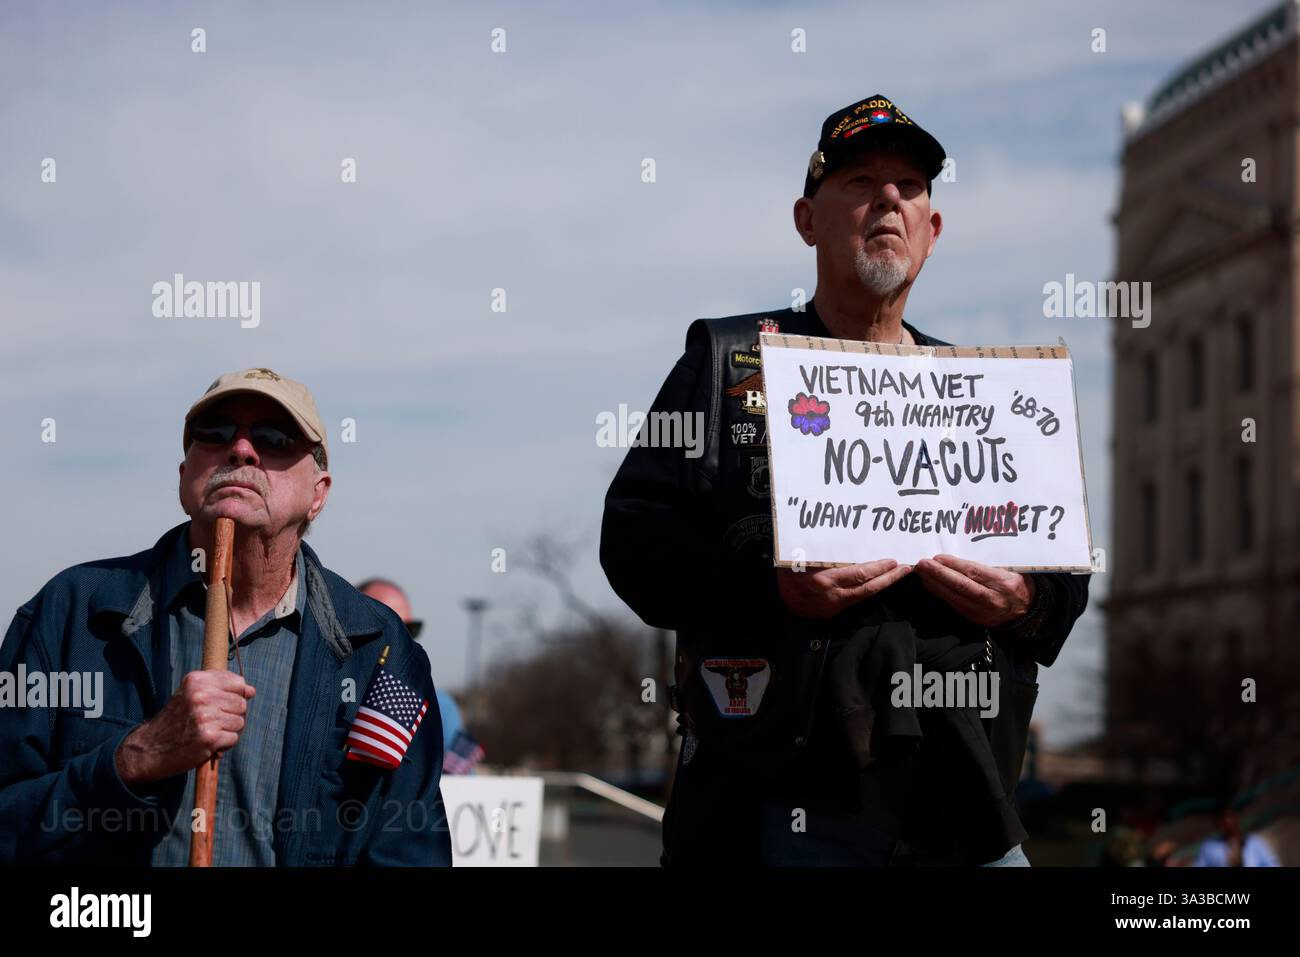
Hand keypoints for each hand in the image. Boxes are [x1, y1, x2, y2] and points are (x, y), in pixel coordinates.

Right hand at [115, 671, 255, 785]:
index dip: (235, 696)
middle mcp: (200, 695)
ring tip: (208, 733)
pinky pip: (234, 738)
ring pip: (240, 722)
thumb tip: (251, 691)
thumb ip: (222, 688)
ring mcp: (205, 716)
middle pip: (241, 703)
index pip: (238, 683)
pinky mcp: (209, 737)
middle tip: (211, 723)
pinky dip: (224, 744)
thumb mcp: (191, 695)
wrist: (149, 749)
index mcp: (196, 680)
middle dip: (231, 716)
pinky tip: (208, 744)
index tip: (220, 705)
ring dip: (228, 731)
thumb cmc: (175, 721)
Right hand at [776, 559, 912, 619]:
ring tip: (895, 575)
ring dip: (881, 586)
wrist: (774, 593)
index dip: (879, 568)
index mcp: (825, 580)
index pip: (860, 574)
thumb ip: (830, 555)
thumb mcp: (806, 554)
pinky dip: (867, 592)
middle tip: (906, 569)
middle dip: (888, 579)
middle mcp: (831, 597)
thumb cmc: (787, 566)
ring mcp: (831, 607)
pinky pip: (853, 601)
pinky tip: (876, 584)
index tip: (894, 561)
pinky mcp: (830, 613)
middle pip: (867, 589)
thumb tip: (857, 546)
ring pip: (863, 597)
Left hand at [913, 554, 1033, 627]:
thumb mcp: (1012, 569)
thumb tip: (962, 552)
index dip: (954, 565)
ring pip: (954, 597)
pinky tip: (930, 585)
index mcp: (1004, 583)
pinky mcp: (976, 619)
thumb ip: (989, 563)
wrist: (1028, 610)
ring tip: (921, 572)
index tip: (937, 557)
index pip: (974, 573)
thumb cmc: (1018, 582)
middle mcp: (993, 599)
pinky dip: (940, 594)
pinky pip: (955, 605)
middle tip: (922, 564)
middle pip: (961, 586)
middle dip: (938, 574)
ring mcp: (984, 612)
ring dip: (935, 584)